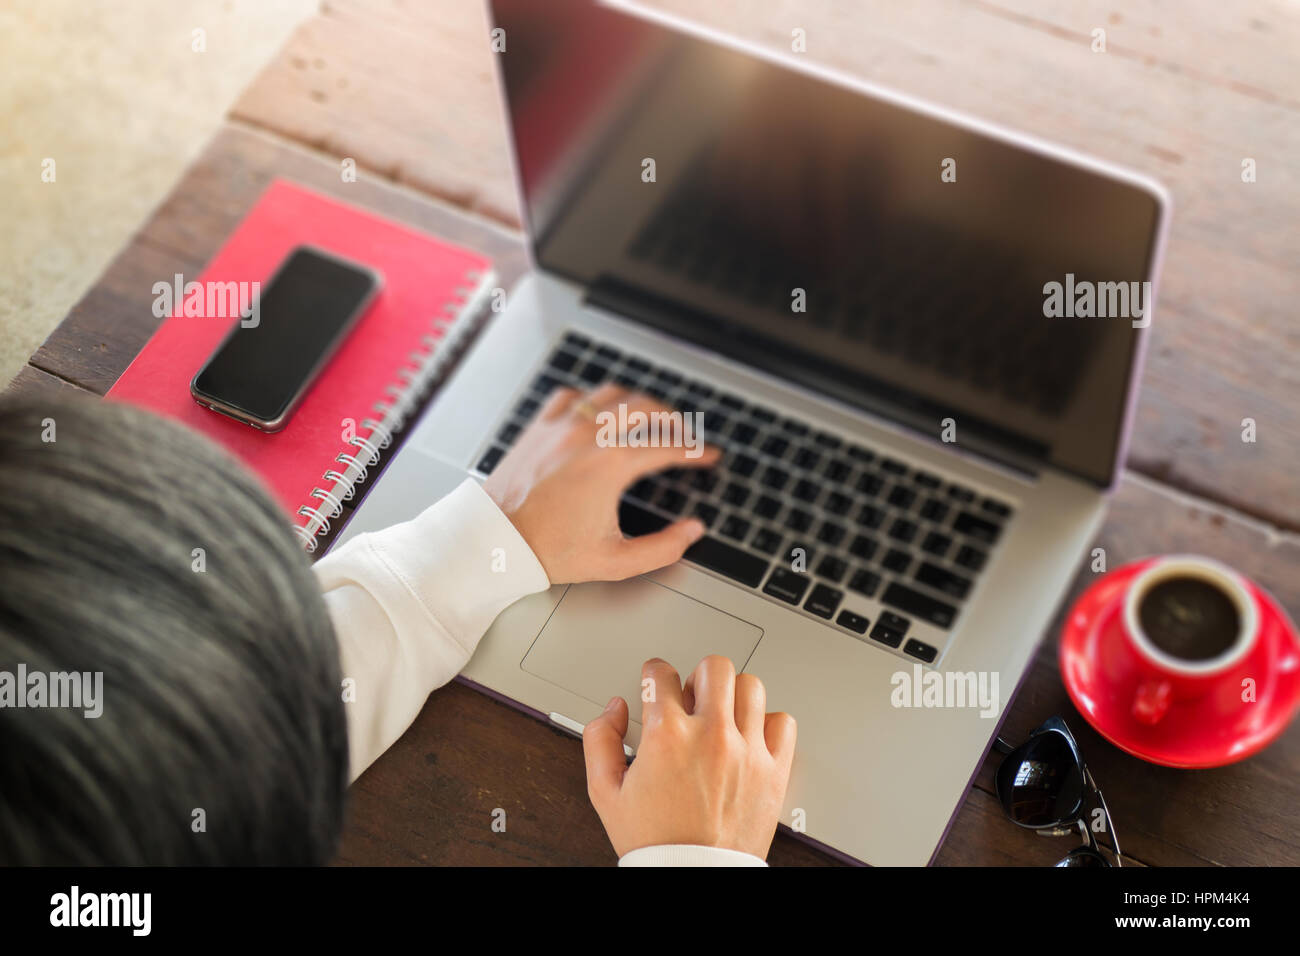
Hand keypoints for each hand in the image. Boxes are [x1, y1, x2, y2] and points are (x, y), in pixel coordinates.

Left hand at [484, 384, 720, 583]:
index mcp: (610, 464)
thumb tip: (692, 531)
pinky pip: (572, 395)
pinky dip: (593, 398)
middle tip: (685, 435)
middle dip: (674, 419)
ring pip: (612, 393)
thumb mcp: (615, 560)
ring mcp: (561, 425)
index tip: (709, 456)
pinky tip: (598, 409)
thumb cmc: (547, 550)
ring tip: (650, 416)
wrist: (495, 541)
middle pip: (646, 407)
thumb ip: (663, 548)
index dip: (696, 451)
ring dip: (638, 402)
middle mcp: (588, 435)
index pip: (668, 447)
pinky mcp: (539, 426)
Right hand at [583, 656, 796, 858]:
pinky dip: (768, 723)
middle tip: (691, 697)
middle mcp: (710, 736)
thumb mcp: (606, 794)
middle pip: (713, 667)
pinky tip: (750, 736)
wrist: (693, 877)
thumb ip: (600, 741)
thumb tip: (614, 710)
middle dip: (697, 676)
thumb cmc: (655, 842)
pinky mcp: (774, 770)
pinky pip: (783, 722)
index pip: (661, 674)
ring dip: (733, 695)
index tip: (655, 683)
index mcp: (667, 737)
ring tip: (722, 714)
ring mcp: (747, 751)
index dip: (653, 675)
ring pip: (750, 686)